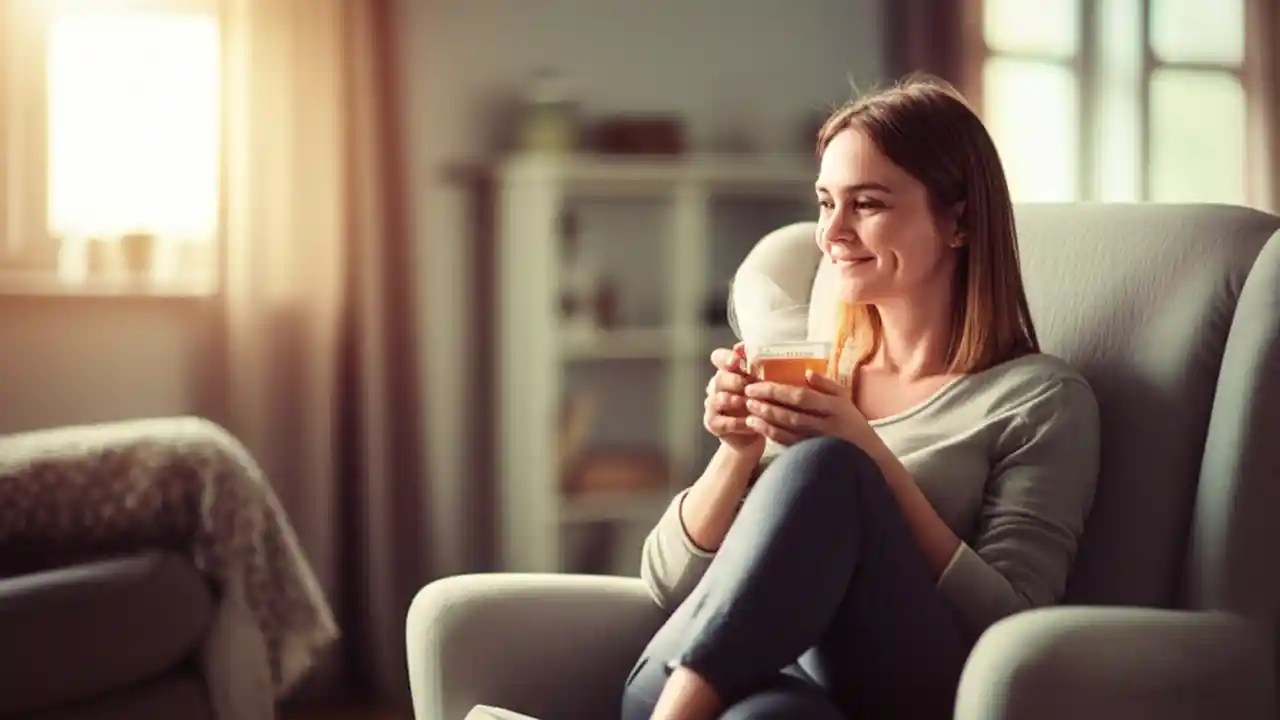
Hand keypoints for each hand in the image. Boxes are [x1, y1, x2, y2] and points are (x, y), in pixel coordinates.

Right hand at [703, 342, 765, 457]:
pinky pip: (724, 422)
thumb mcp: (766, 386)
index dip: (726, 358)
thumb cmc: (761, 404)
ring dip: (738, 401)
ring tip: (752, 405)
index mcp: (728, 371)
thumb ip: (766, 372)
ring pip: (720, 398)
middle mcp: (717, 385)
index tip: (736, 361)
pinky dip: (739, 423)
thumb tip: (779, 360)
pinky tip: (752, 423)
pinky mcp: (712, 422)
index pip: (719, 357)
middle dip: (736, 381)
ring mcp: (712, 404)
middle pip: (720, 377)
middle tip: (750, 386)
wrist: (753, 433)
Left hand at [743, 369, 880, 454]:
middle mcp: (825, 424)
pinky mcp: (812, 454)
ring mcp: (818, 441)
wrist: (868, 454)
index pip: (799, 396)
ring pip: (787, 432)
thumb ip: (826, 384)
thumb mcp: (844, 398)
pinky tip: (760, 428)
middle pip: (790, 414)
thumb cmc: (852, 422)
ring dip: (765, 422)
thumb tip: (807, 371)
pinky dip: (772, 436)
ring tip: (748, 413)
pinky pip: (788, 445)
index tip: (756, 385)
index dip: (776, 391)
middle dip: (766, 406)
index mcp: (833, 406)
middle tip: (747, 398)